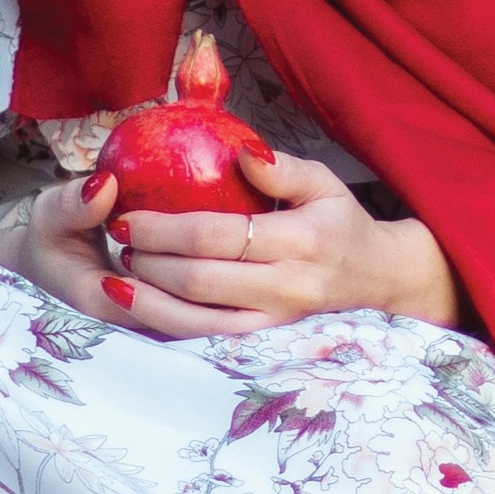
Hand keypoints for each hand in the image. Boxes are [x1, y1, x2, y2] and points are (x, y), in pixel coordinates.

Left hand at [35, 147, 461, 336]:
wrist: (377, 280)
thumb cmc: (341, 224)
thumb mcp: (324, 183)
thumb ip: (282, 167)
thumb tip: (242, 151)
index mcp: (300, 241)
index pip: (218, 235)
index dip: (165, 228)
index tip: (129, 215)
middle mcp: (286, 287)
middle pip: (199, 279)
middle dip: (150, 261)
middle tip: (119, 240)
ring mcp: (276, 321)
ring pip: (197, 320)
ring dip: (150, 300)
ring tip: (117, 276)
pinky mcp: (267, 342)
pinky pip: (209, 340)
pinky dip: (168, 326)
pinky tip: (140, 308)